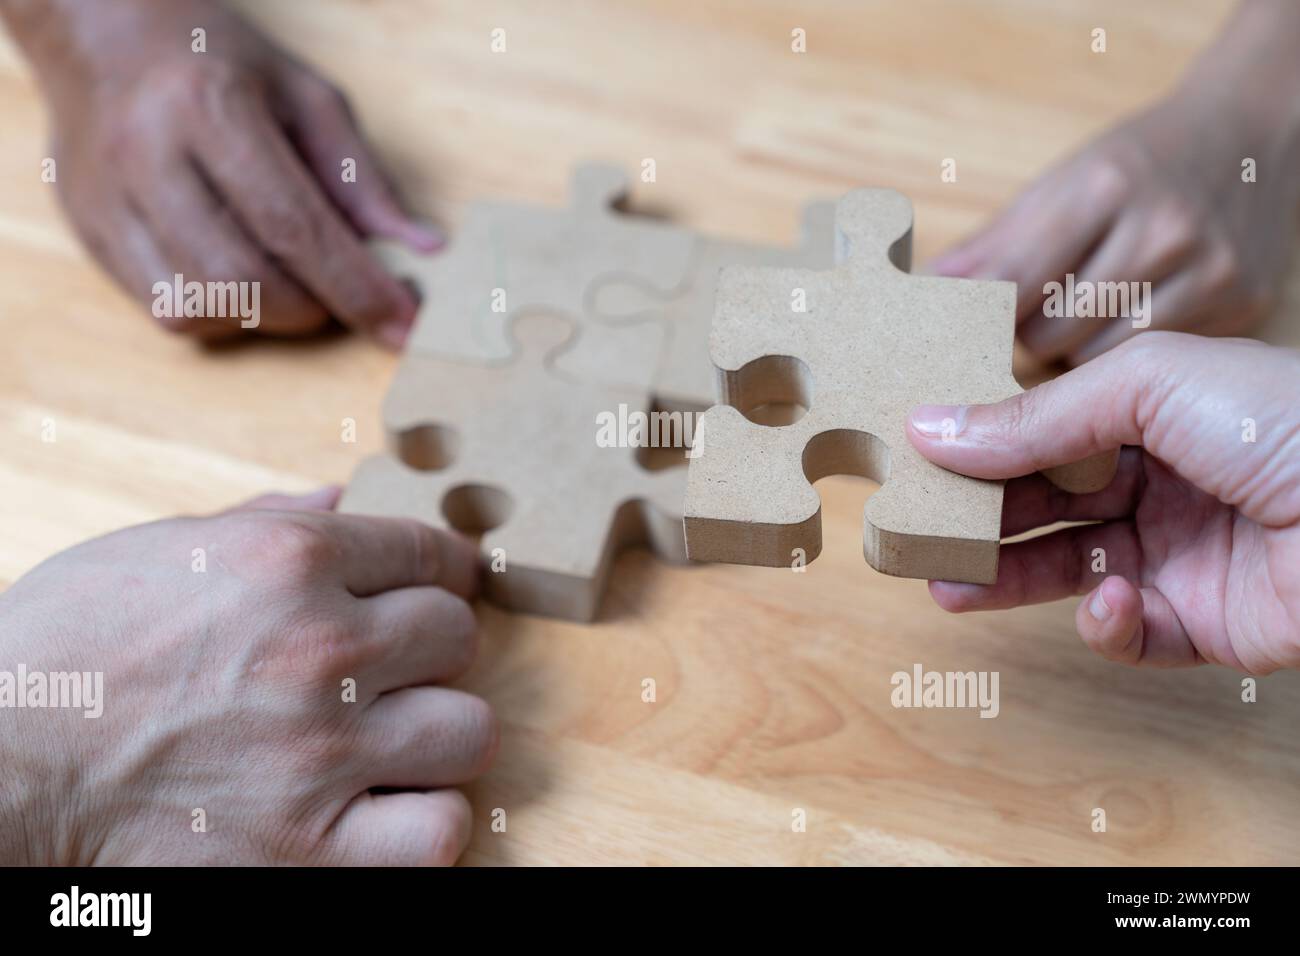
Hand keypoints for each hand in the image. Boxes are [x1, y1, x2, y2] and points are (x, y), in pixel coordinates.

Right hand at [0, 488, 495, 864]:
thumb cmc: (64, 648)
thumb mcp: (159, 547)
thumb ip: (267, 517)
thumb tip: (342, 496)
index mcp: (288, 563)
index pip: (427, 554)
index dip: (446, 571)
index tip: (446, 586)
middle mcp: (321, 650)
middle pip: (456, 637)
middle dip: (430, 649)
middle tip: (393, 669)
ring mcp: (322, 754)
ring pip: (466, 731)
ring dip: (434, 735)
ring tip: (391, 742)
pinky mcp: (308, 851)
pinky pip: (437, 833)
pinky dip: (425, 824)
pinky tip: (386, 810)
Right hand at [2, 0, 435, 344]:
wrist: (103, 32)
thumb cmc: (220, 65)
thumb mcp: (307, 99)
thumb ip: (363, 181)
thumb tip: (424, 251)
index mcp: (208, 106)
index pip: (296, 226)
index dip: (359, 289)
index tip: (406, 328)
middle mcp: (146, 155)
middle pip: (243, 279)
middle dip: (314, 307)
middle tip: (342, 291)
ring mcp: (109, 199)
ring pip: (200, 308)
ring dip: (267, 315)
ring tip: (290, 278)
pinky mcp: (92, 234)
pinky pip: (168, 313)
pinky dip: (223, 314)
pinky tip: (239, 276)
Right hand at [906, 332, 1299, 673]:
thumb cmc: (1283, 423)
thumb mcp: (1147, 385)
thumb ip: (1033, 415)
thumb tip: (928, 428)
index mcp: (1153, 416)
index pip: (1044, 433)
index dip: (982, 445)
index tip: (915, 458)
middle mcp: (1161, 483)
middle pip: (1043, 505)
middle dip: (978, 520)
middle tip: (914, 533)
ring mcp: (1178, 555)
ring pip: (1067, 571)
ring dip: (1005, 580)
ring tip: (945, 588)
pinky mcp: (1201, 624)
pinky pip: (1128, 631)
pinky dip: (1106, 623)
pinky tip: (1109, 599)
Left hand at [930, 0, 1299, 364]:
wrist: (1246, 136)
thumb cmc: (1134, 164)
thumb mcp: (1058, 183)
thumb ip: (991, 246)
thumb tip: (923, 292)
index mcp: (1103, 186)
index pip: (1011, 285)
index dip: (977, 318)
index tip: (954, 335)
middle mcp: (1164, 228)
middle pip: (1049, 334)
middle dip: (1029, 331)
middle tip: (1037, 309)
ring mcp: (1210, 270)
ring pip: (1095, 361)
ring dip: (1074, 349)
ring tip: (1087, 308)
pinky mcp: (1241, 305)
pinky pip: (1146, 362)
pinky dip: (1123, 352)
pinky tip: (1129, 317)